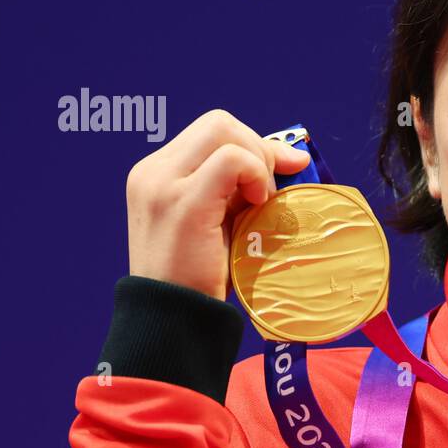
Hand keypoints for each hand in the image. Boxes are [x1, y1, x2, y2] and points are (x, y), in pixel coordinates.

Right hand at [124, 109, 310, 299]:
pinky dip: (255, 174)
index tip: (274, 180)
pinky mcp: (182, 202)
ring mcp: (162, 184)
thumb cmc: (201, 280)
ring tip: (260, 204)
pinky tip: (258, 205)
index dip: (252, 147)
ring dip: (257, 162)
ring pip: (223, 130)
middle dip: (257, 149)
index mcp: (156, 175)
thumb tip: (295, 158)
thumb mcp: (219, 223)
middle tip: (270, 193)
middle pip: (219, 123)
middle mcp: (152, 172)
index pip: (211, 133)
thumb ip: (241, 189)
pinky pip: (232, 160)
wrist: (173, 324)